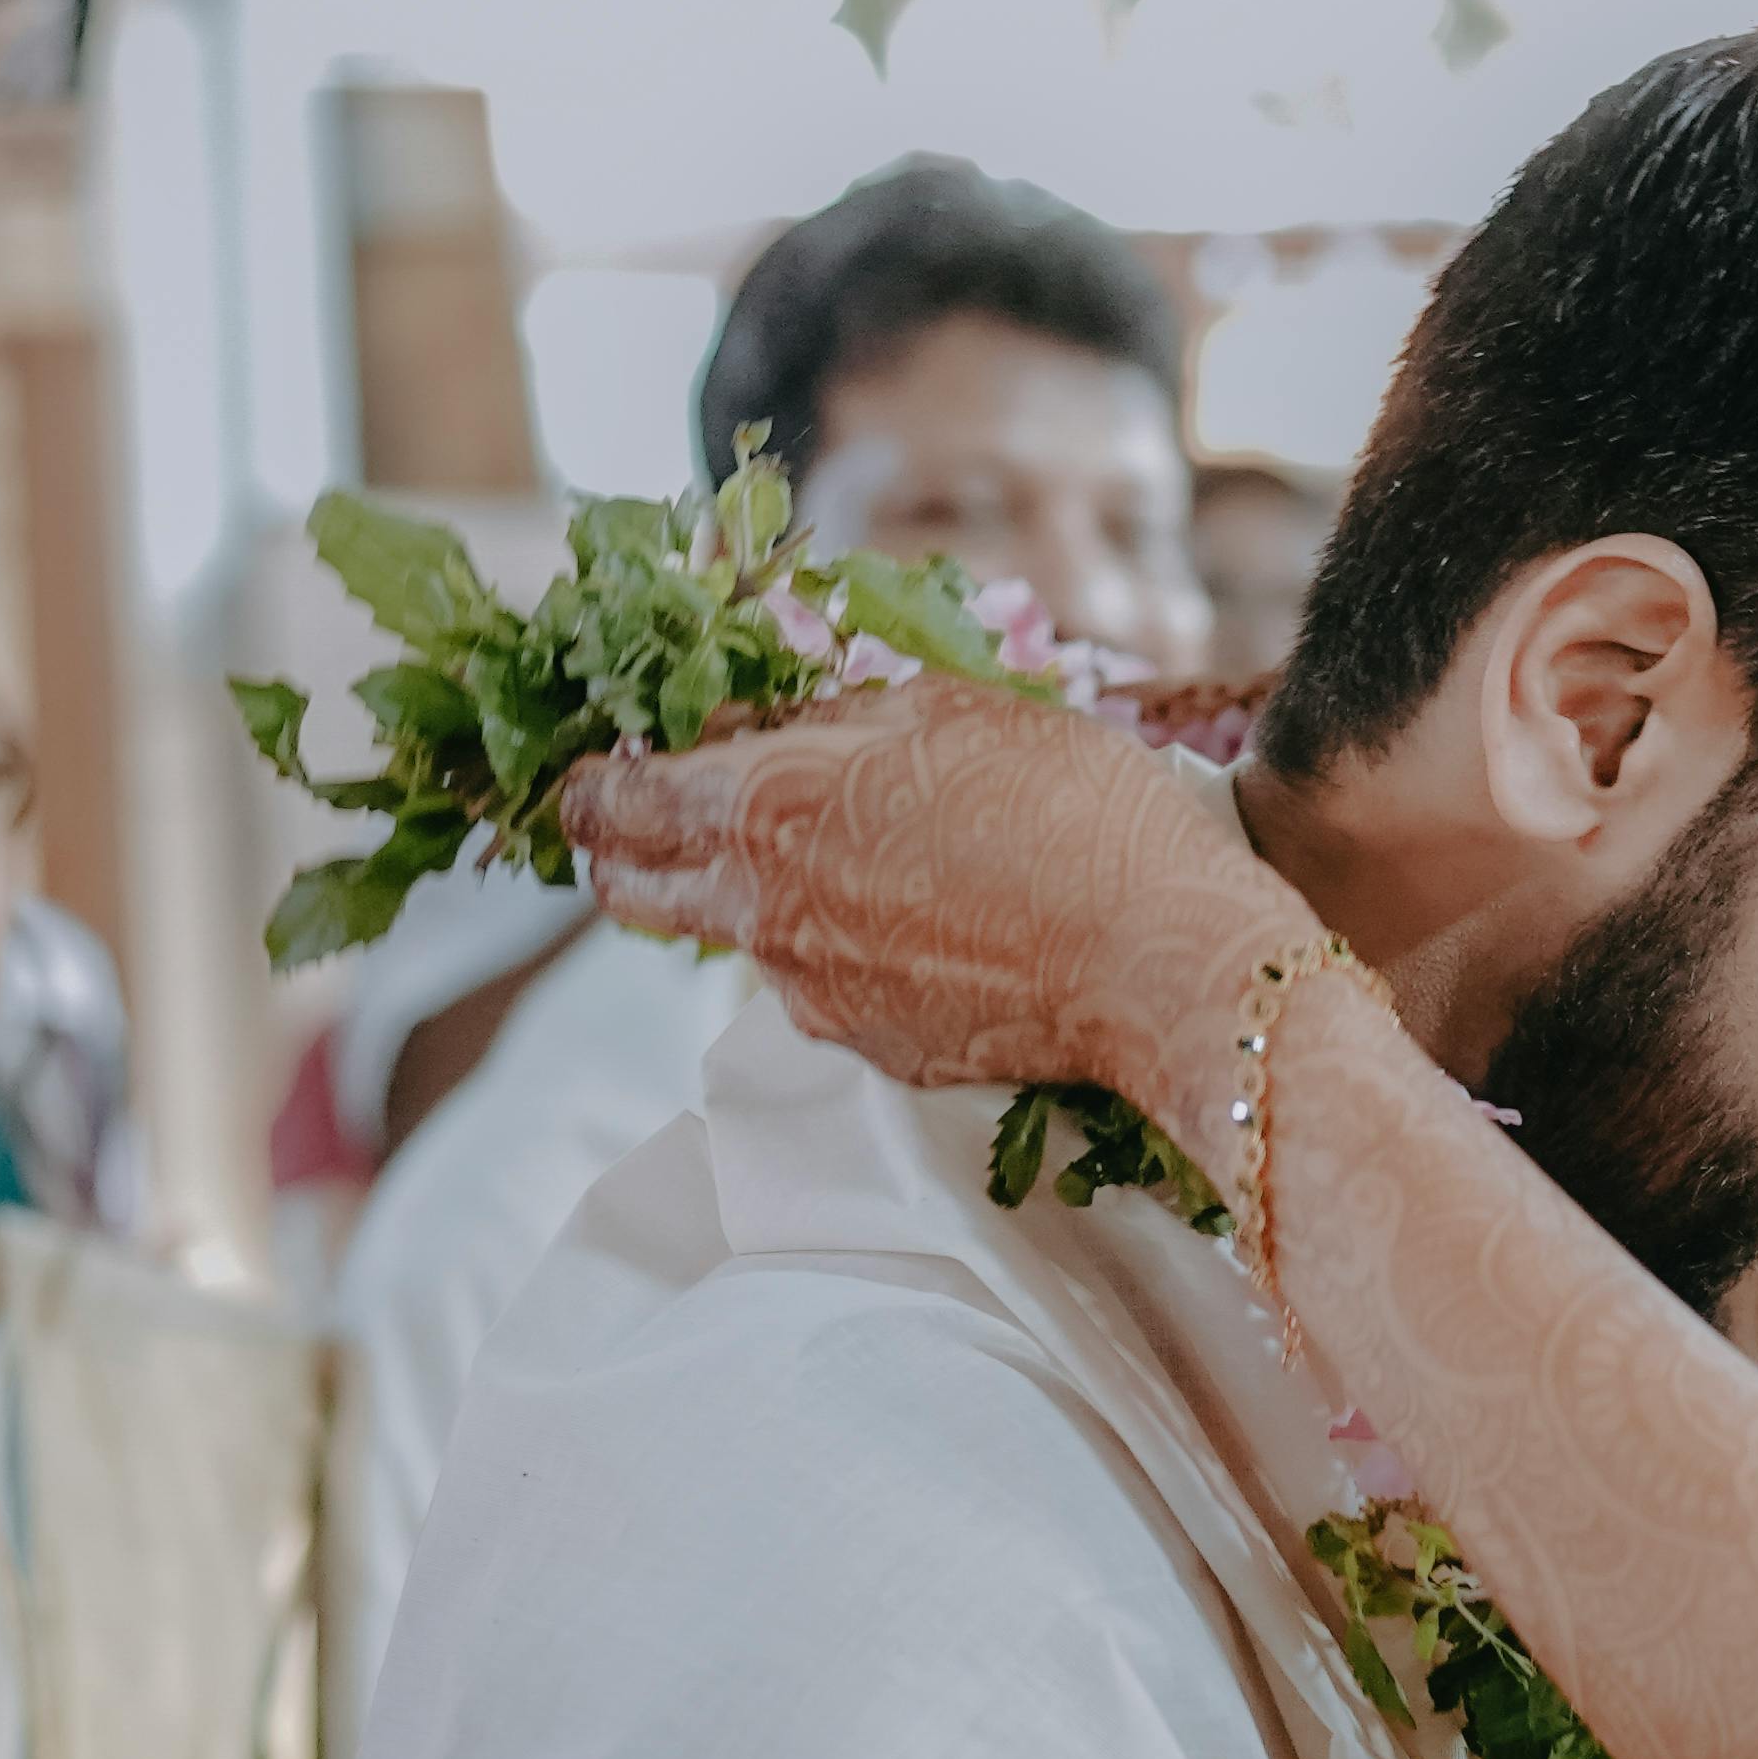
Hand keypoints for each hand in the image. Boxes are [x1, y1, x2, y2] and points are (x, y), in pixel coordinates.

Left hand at [564, 678, 1303, 1103]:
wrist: (1162, 961)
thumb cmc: (1073, 810)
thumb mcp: (953, 710)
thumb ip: (842, 714)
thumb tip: (786, 723)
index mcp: (765, 806)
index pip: (612, 801)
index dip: (595, 779)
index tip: (612, 764)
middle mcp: (761, 911)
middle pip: (630, 890)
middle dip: (628, 850)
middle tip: (674, 817)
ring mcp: (810, 993)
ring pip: (739, 938)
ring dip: (766, 896)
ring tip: (867, 862)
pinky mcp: (871, 1048)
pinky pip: (827, 988)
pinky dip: (854, 952)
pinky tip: (937, 924)